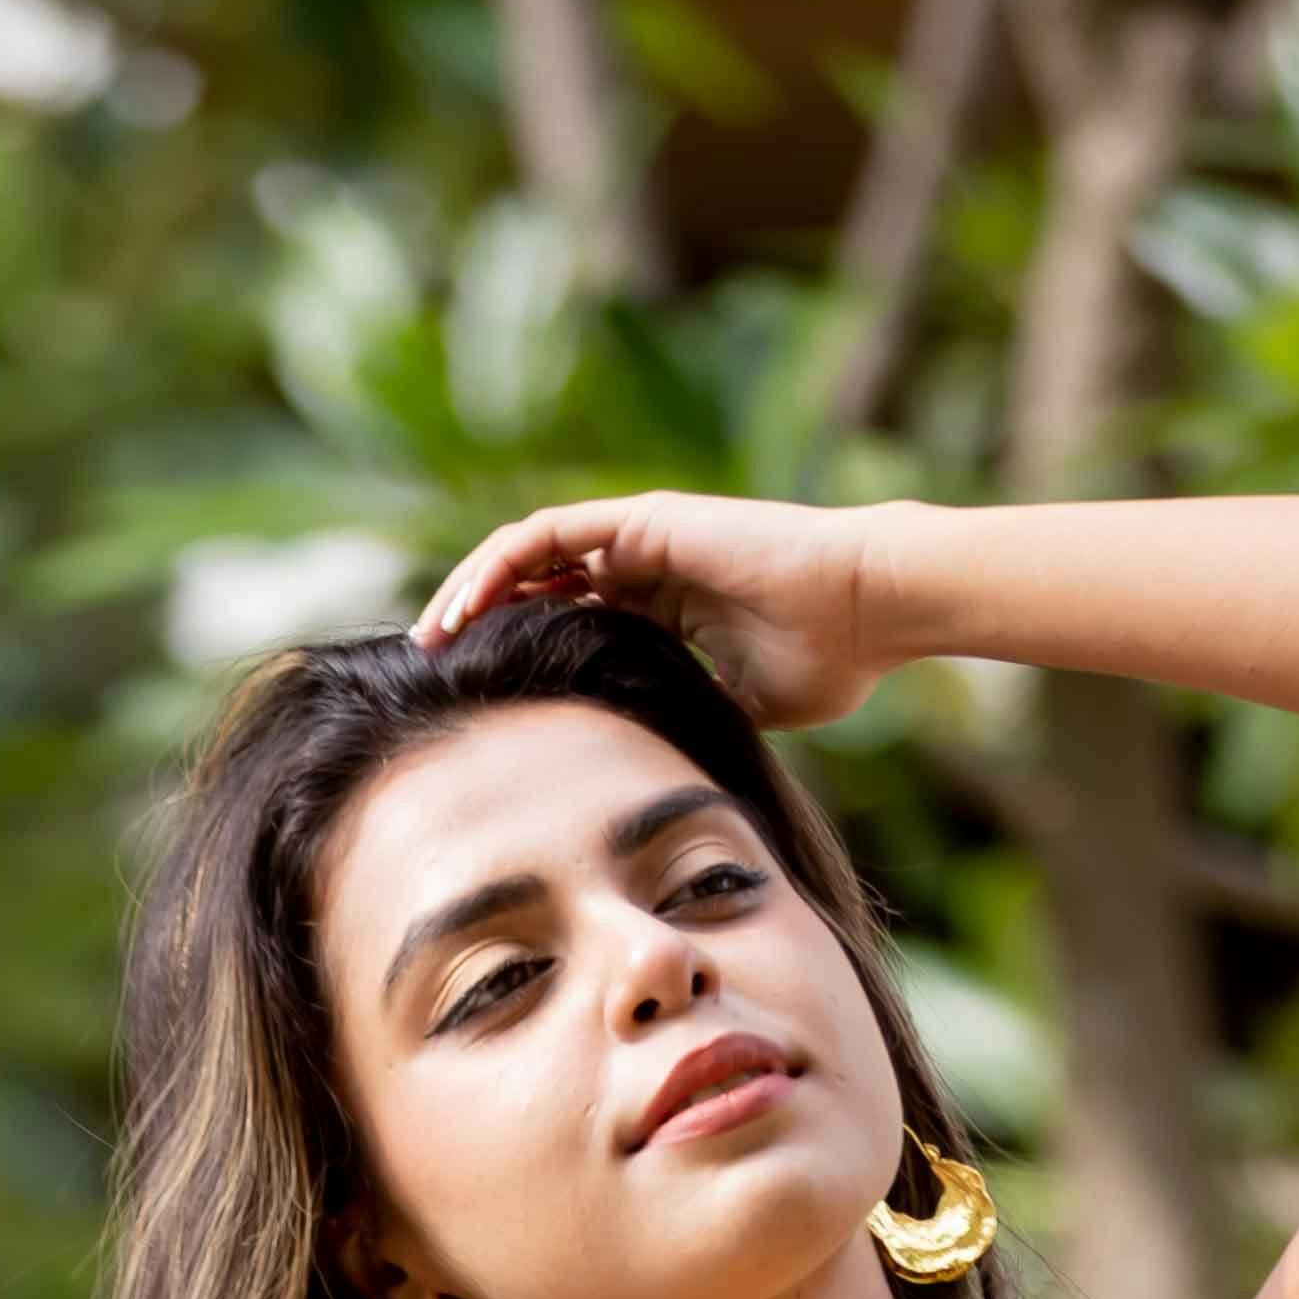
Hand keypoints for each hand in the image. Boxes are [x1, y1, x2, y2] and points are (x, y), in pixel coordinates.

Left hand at [412, 489, 909, 733]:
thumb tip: (658, 778)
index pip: (570, 625)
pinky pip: (548, 534)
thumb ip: (692, 723)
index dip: (518, 657)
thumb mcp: (741, 709)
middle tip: (431, 671)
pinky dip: (500, 565)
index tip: (477, 705)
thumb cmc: (828, 661)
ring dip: (472, 591)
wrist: (868, 610)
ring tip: (430, 638)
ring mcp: (641, 536)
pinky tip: (465, 608)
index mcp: (664, 609)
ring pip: (529, 553)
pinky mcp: (643, 519)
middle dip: (478, 624)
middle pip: (537, 586)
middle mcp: (644, 564)